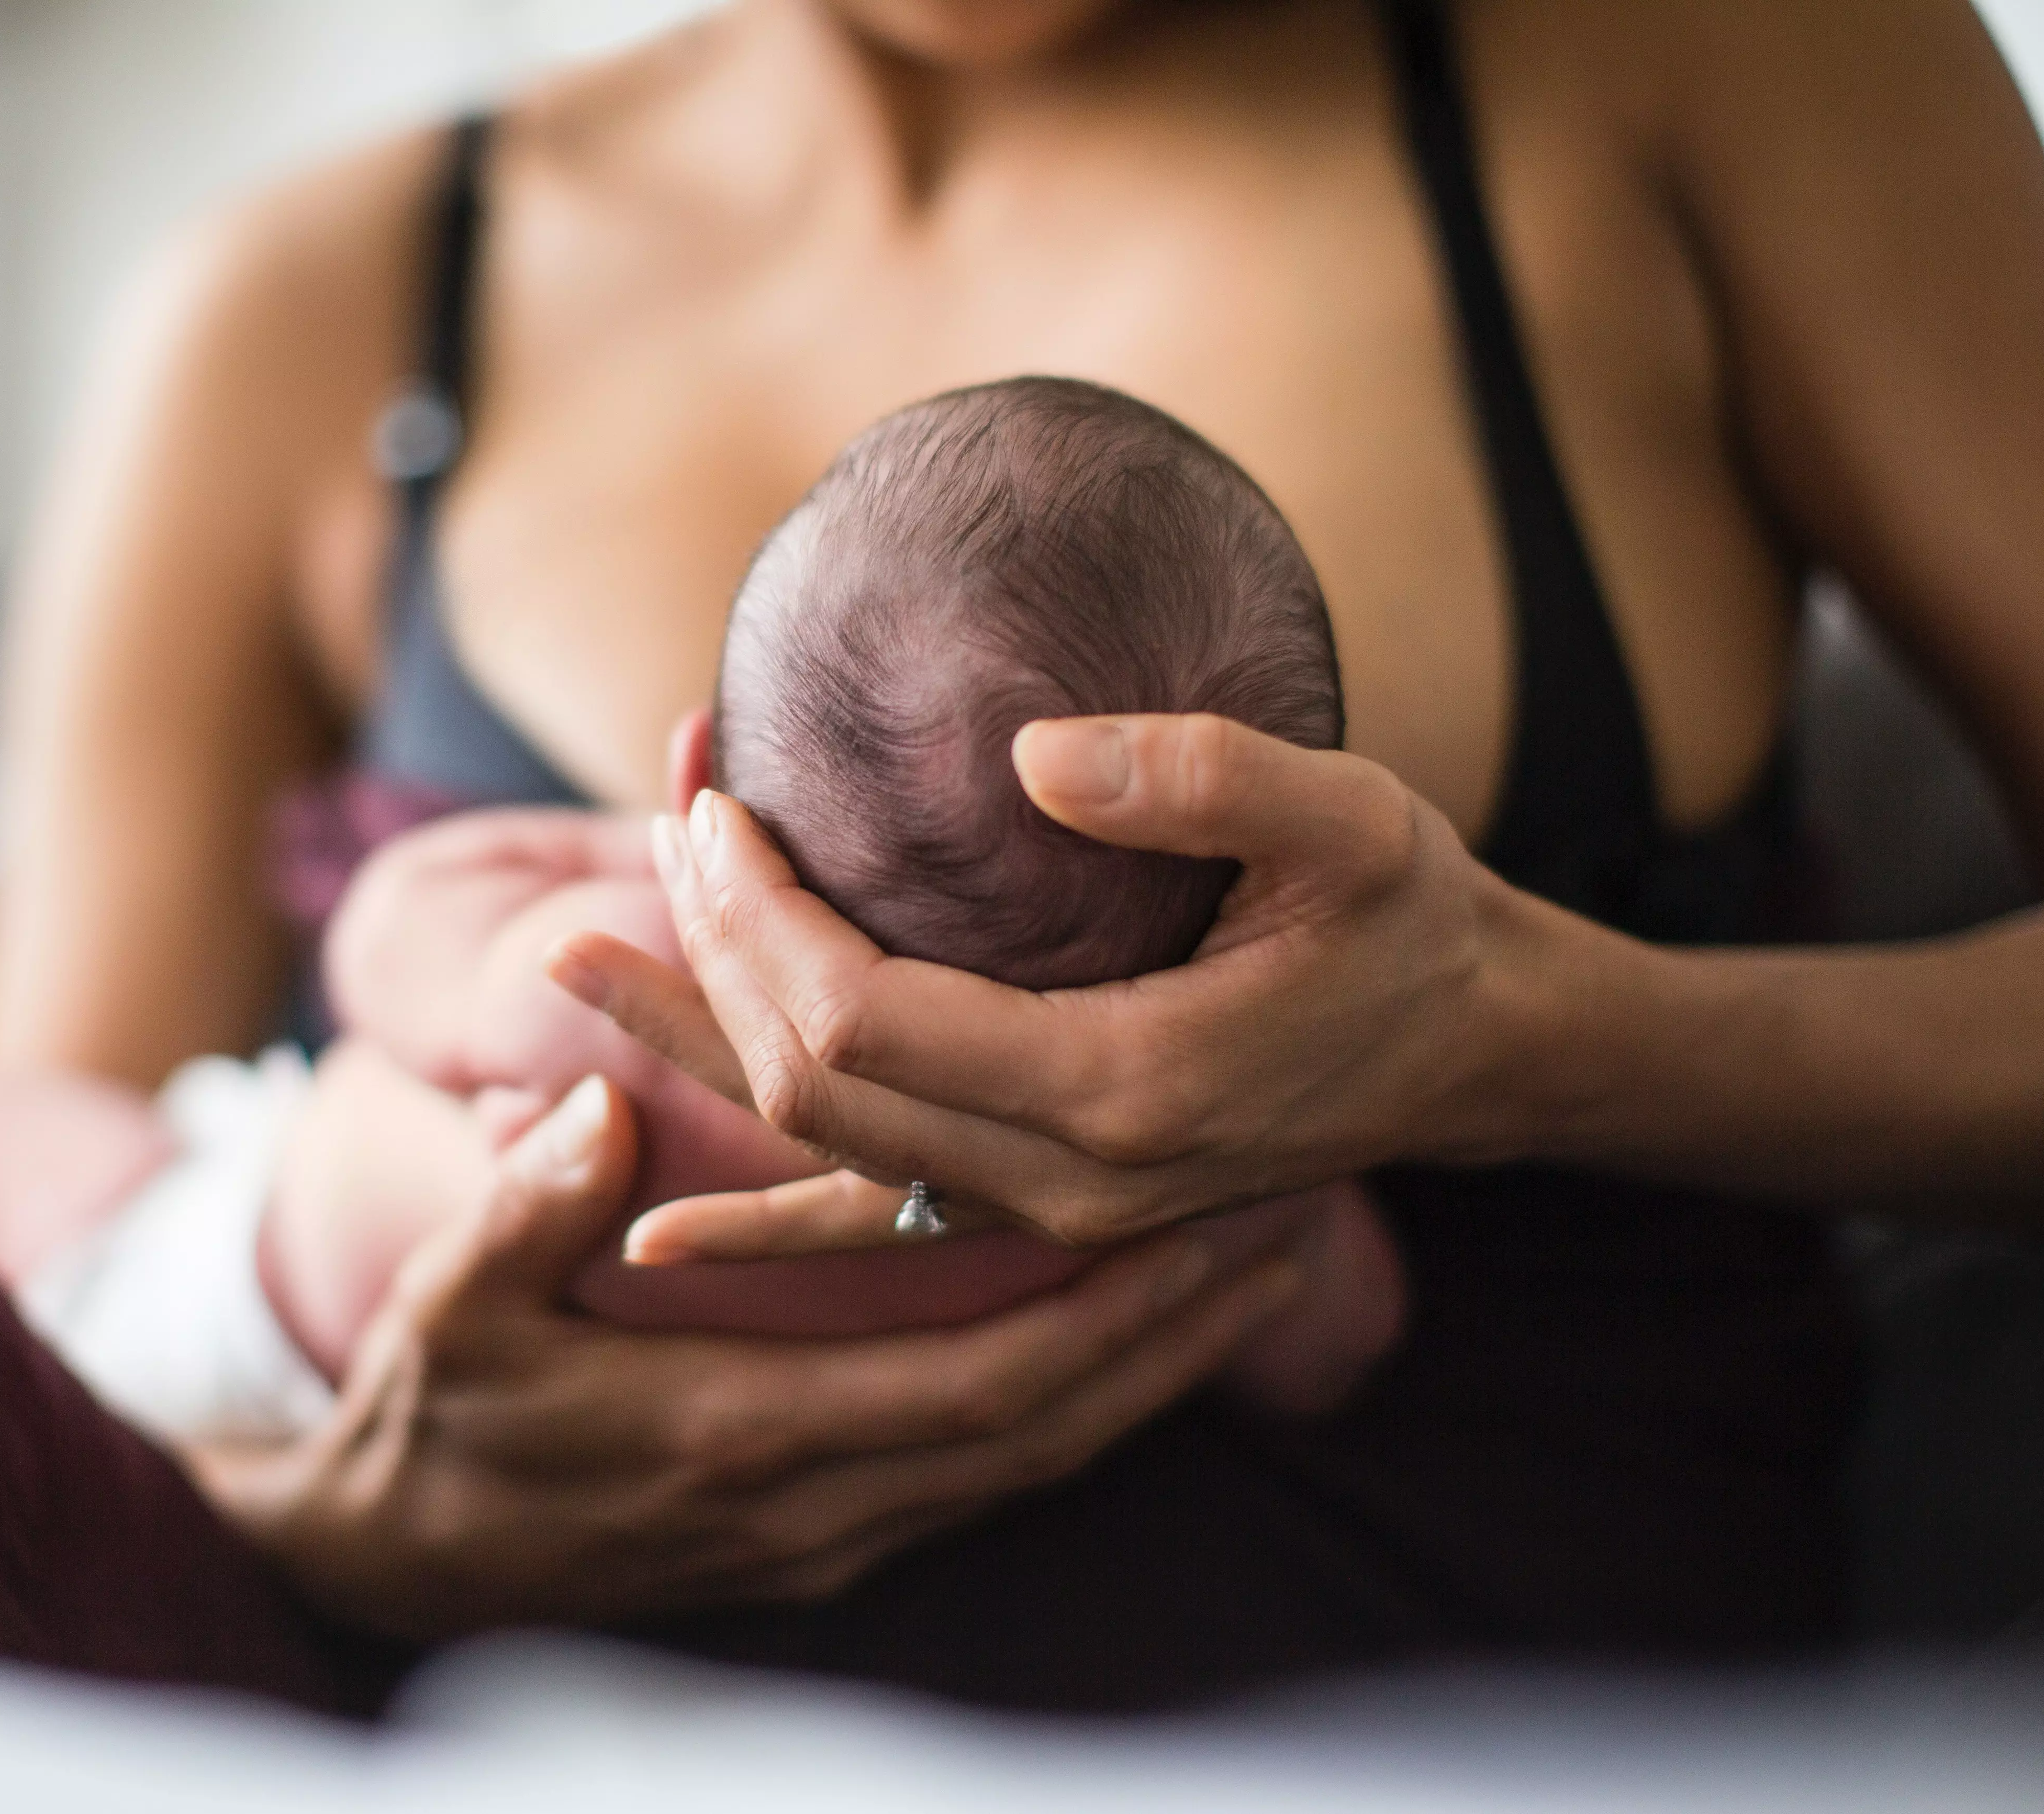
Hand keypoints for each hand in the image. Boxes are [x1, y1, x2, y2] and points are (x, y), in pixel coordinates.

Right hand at [192, 1075, 1303, 1640]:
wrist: (398, 1565)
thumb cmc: (429, 1422)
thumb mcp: (449, 1309)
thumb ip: (531, 1207)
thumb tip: (608, 1104)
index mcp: (746, 1434)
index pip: (985, 1379)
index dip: (1117, 1310)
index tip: (1213, 1217)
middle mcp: (819, 1503)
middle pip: (1053, 1423)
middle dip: (1179, 1337)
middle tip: (1289, 1226)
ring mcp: (829, 1535)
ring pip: (1035, 1456)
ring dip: (1146, 1371)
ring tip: (1247, 1270)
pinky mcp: (821, 1534)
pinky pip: (985, 1466)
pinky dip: (1070, 1399)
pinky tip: (1122, 1335)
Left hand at [554, 713, 1550, 1257]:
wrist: (1470, 1052)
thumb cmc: (1411, 923)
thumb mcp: (1350, 821)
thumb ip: (1201, 780)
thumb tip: (1030, 753)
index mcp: (1120, 1089)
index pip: (864, 1019)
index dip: (764, 918)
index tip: (717, 805)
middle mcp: (1063, 1178)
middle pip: (812, 1083)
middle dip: (713, 956)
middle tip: (665, 830)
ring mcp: (1043, 1212)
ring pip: (815, 1151)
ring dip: (694, 1050)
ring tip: (573, 964)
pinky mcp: (1036, 1206)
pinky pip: (867, 1226)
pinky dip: (757, 1224)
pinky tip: (654, 1235)